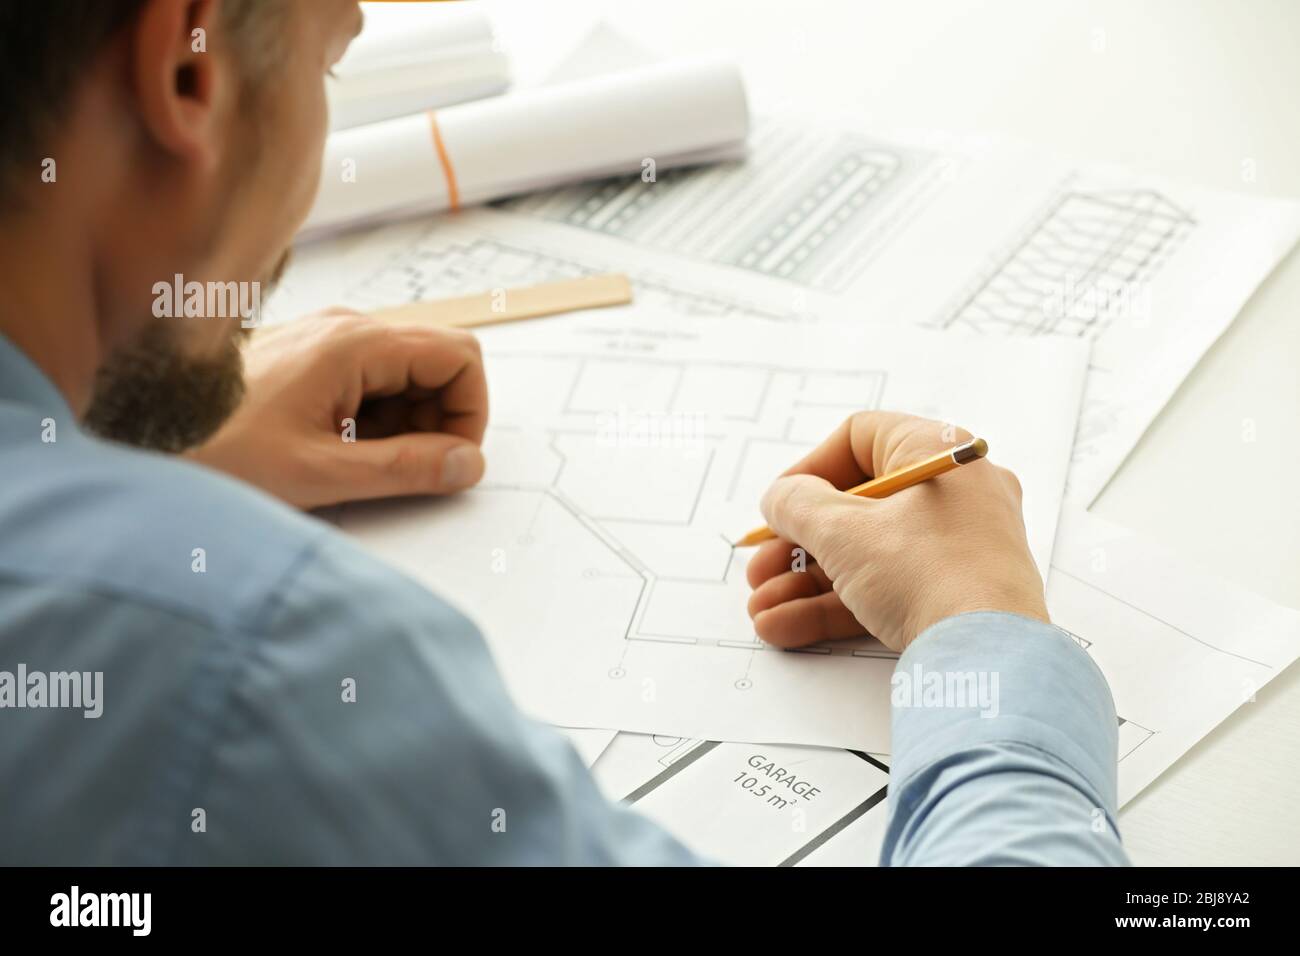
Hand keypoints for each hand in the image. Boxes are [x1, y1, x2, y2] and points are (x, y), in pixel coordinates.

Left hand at [190, 310, 487, 508]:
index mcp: (355, 343)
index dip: (470, 412)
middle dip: (439, 420)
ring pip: (407, 374)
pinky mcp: (311, 357)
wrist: (135, 436)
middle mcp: (346, 328)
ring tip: (360, 464)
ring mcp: (328, 339)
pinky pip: (373, 381)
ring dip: (407, 424)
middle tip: (405, 470)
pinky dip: (376, 419)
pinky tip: (338, 451)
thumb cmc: (213, 451)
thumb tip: (467, 464)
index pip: (460, 356)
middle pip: (437, 362)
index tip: (448, 461)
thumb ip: (404, 469)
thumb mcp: (319, 473)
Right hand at [746, 411, 1047, 652]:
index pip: (860, 439)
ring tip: (762, 608)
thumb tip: (780, 498)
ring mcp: (959, 547)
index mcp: (939, 454)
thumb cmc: (926, 574)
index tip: (780, 504)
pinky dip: (835, 605)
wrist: (988, 657)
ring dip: (805, 581)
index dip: (809, 470)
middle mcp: (955, 494)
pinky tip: (785, 627)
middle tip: (761, 567)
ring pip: (865, 554)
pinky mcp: (955, 594)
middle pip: (856, 506)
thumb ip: (797, 505)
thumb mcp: (844, 532)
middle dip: (796, 543)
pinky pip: (886, 588)